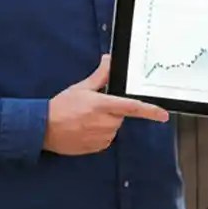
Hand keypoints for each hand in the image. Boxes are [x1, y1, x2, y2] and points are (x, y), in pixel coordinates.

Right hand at [42, 54, 169, 155]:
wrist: (44, 129)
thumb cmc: (61, 107)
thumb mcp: (80, 88)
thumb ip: (99, 76)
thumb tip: (109, 60)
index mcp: (102, 106)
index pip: (132, 107)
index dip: (150, 111)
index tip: (163, 114)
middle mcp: (105, 123)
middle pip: (120, 116)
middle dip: (112, 111)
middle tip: (93, 108)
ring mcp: (101, 138)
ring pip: (113, 128)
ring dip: (105, 123)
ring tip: (85, 120)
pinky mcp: (97, 148)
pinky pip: (106, 139)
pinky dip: (99, 134)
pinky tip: (84, 130)